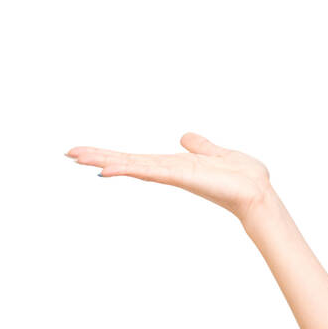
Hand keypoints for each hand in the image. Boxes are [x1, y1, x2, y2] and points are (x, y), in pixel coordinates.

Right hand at [65, 132, 273, 221]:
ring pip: (133, 166)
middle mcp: (170, 171)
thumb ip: (201, 147)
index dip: (114, 155)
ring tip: (78, 157)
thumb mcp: (218, 154)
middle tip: (69, 153)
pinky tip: (108, 170)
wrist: (258, 192)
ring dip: (106, 161)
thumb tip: (186, 137)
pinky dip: (129, 169)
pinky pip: (150, 171)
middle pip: (129, 163)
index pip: (139, 159)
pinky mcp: (181, 177)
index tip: (88, 152)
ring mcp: (174, 175)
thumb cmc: (243, 178)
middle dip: (100, 157)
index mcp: (176, 165)